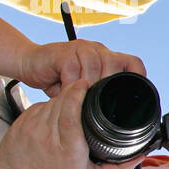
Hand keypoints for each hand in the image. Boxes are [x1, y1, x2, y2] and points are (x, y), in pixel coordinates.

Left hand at [0, 80, 144, 168]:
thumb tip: (142, 155)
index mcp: (68, 151)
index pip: (70, 113)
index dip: (78, 94)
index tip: (87, 84)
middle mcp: (47, 138)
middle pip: (62, 102)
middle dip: (74, 93)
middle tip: (85, 91)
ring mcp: (30, 130)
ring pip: (50, 103)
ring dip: (63, 100)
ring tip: (72, 107)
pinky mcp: (20, 125)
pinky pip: (38, 107)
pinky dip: (49, 108)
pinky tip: (55, 117)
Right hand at [15, 41, 145, 97]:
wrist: (29, 63)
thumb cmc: (58, 78)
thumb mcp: (84, 88)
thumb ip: (98, 96)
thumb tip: (115, 120)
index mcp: (107, 57)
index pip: (133, 63)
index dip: (138, 78)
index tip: (136, 97)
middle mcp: (98, 50)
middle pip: (115, 65)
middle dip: (107, 87)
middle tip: (97, 103)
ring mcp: (81, 48)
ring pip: (94, 67)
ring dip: (88, 87)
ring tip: (80, 99)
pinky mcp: (63, 52)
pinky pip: (73, 70)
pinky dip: (71, 85)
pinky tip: (66, 92)